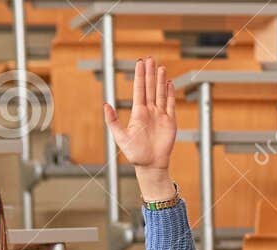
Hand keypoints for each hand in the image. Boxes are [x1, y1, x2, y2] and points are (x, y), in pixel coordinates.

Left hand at [103, 57, 175, 189]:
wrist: (150, 165)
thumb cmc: (135, 154)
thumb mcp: (120, 137)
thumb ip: (112, 121)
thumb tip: (105, 105)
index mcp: (138, 112)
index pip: (139, 89)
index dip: (140, 76)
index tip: (140, 62)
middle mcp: (149, 111)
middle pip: (150, 88)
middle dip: (150, 73)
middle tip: (150, 58)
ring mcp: (160, 115)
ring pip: (161, 93)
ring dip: (160, 80)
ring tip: (161, 67)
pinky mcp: (169, 121)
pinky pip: (170, 104)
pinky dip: (170, 93)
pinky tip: (169, 83)